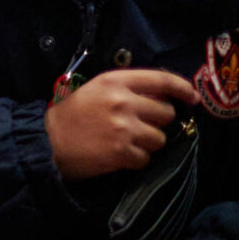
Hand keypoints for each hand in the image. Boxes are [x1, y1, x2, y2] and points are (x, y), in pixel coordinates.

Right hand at [45, 69, 197, 180]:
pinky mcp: (122, 153)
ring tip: (126, 141)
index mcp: (114, 81)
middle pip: (166, 113)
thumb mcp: (96, 90)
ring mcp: (124, 129)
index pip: (161, 80)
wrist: (47, 142)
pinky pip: (146, 158)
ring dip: (147, 142)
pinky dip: (135, 159)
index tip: (191, 97)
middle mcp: (123, 102)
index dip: (182, 88)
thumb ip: (126, 89)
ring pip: (159, 138)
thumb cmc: (71, 114)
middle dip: (157, 121)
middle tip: (139, 125)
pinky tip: (118, 155)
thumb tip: (162, 98)